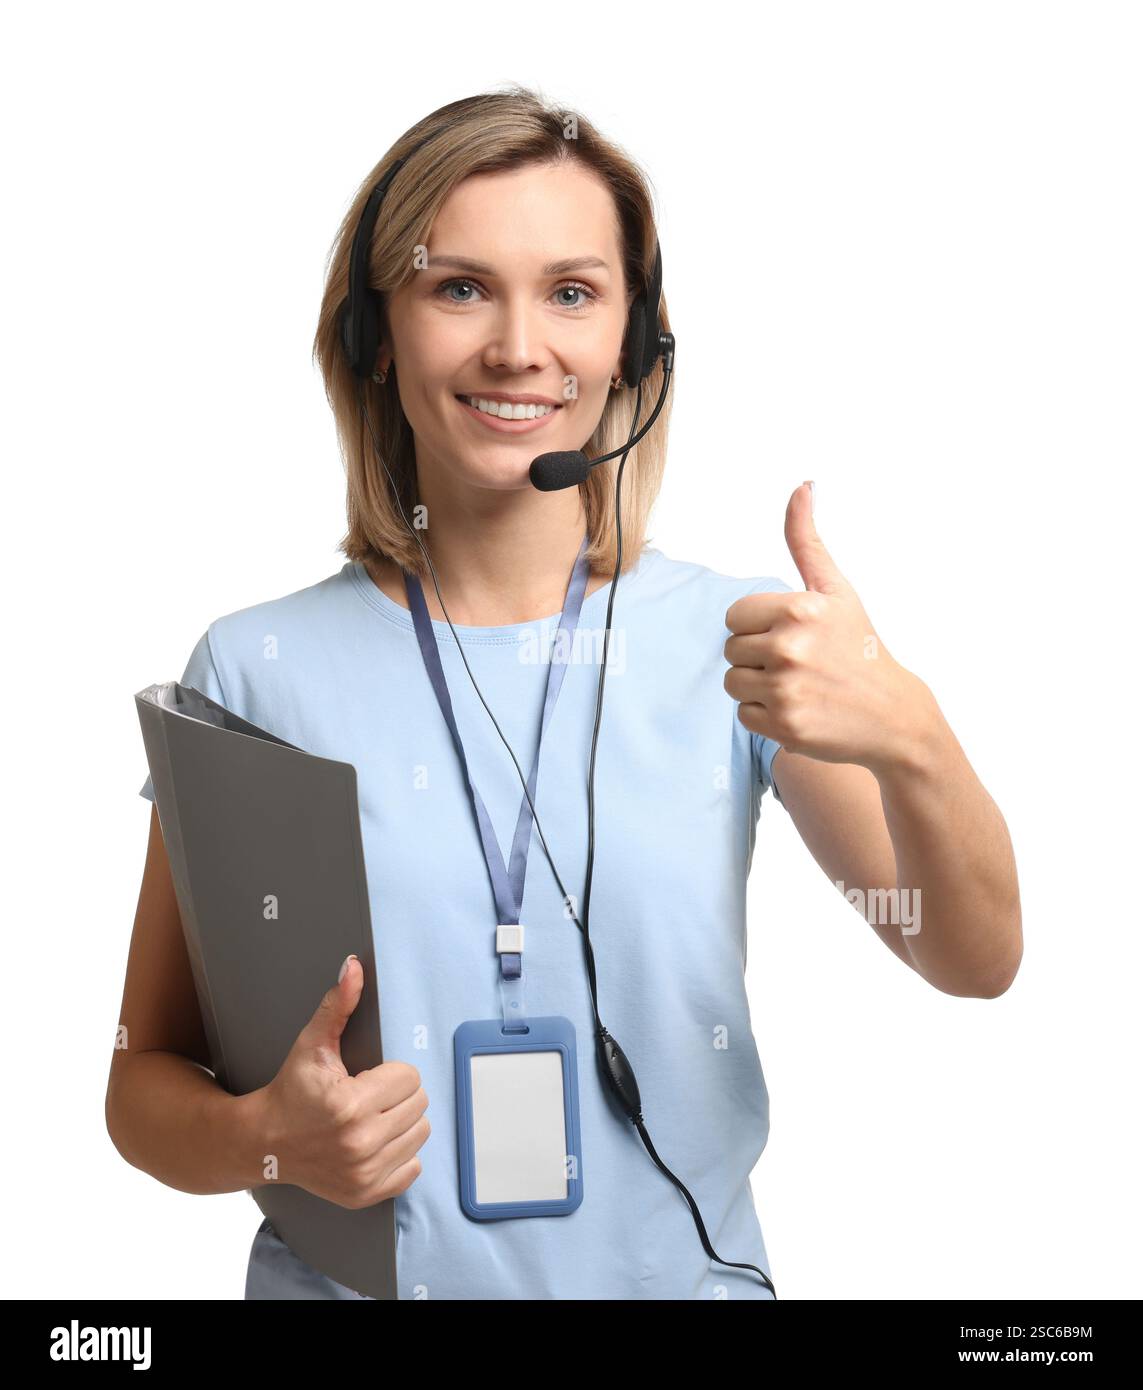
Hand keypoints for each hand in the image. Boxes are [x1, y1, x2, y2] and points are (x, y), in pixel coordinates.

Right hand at [257, 955, 429, 1209]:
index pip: (410, 1077)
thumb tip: (353, 967)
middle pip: (419, 1104)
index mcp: (350, 1104)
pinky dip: (400, 1154)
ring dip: (402, 1122)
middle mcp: (360, 1142)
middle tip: (370, 1095)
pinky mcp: (365, 1193)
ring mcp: (364, 1172)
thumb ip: (338, 1005)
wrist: (263, 1143)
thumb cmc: (290, 1091)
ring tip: (372, 1116)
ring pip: (420, 1133)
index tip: (367, 1076)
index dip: (391, 1072)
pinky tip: (374, 1142)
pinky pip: (413, 1168)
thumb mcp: (311, 1045)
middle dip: (398, 1094)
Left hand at [724, 481, 930, 773]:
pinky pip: (744, 715)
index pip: (735, 616)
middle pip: (732, 650)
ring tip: (799, 686)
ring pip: (734, 683)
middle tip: (800, 664)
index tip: (793, 635)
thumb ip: (806, 541)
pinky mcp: (783, 726)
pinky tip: (800, 710)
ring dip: (758, 687)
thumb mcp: (836, 590)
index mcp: (798, 608)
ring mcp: (786, 689)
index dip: (759, 627)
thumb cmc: (859, 646)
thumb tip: (802, 485)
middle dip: (758, 657)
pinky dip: (766, 716)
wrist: (893, 715)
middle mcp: (790, 647)